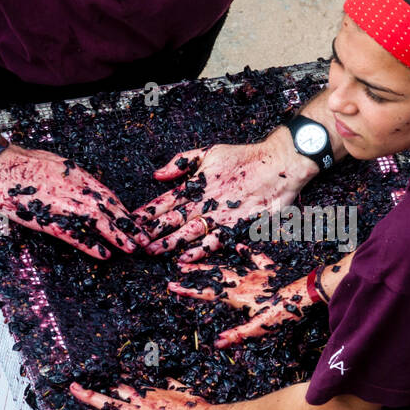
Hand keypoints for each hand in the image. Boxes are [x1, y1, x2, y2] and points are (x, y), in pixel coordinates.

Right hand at [0, 144, 148, 259]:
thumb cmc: (21, 163)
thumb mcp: (55, 164)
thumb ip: (71, 176)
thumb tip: (83, 184)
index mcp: (77, 175)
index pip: (108, 195)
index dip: (123, 210)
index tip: (136, 222)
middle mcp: (75, 188)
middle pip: (110, 208)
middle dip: (129, 225)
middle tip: (146, 238)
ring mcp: (63, 203)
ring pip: (99, 221)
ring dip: (118, 236)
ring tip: (134, 248)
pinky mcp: (47, 217)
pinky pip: (74, 234)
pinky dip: (90, 244)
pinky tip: (104, 254)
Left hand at [68, 377, 234, 409]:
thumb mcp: (184, 392)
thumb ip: (173, 385)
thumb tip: (168, 380)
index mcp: (152, 392)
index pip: (129, 387)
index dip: (116, 386)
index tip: (107, 384)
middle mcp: (141, 401)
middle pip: (113, 391)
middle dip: (94, 388)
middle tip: (78, 383)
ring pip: (107, 403)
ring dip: (89, 397)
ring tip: (74, 391)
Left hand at [135, 130, 313, 261]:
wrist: (279, 163)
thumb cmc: (244, 157)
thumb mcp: (209, 151)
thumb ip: (182, 162)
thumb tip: (157, 175)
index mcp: (197, 183)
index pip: (165, 200)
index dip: (146, 212)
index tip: (130, 222)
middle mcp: (206, 200)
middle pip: (172, 219)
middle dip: (151, 232)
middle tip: (132, 242)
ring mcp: (221, 214)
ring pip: (189, 232)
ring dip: (169, 243)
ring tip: (150, 252)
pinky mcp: (237, 224)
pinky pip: (215, 241)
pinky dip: (200, 250)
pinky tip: (184, 258)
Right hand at [167, 246, 314, 348]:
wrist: (306, 292)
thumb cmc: (284, 312)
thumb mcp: (260, 328)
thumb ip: (238, 334)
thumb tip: (216, 343)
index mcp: (238, 296)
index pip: (208, 293)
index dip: (189, 290)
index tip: (171, 286)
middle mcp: (243, 282)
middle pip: (213, 275)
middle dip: (195, 273)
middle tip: (178, 268)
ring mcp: (256, 273)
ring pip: (228, 266)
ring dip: (211, 263)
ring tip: (197, 259)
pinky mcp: (270, 269)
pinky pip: (256, 257)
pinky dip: (247, 252)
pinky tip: (238, 246)